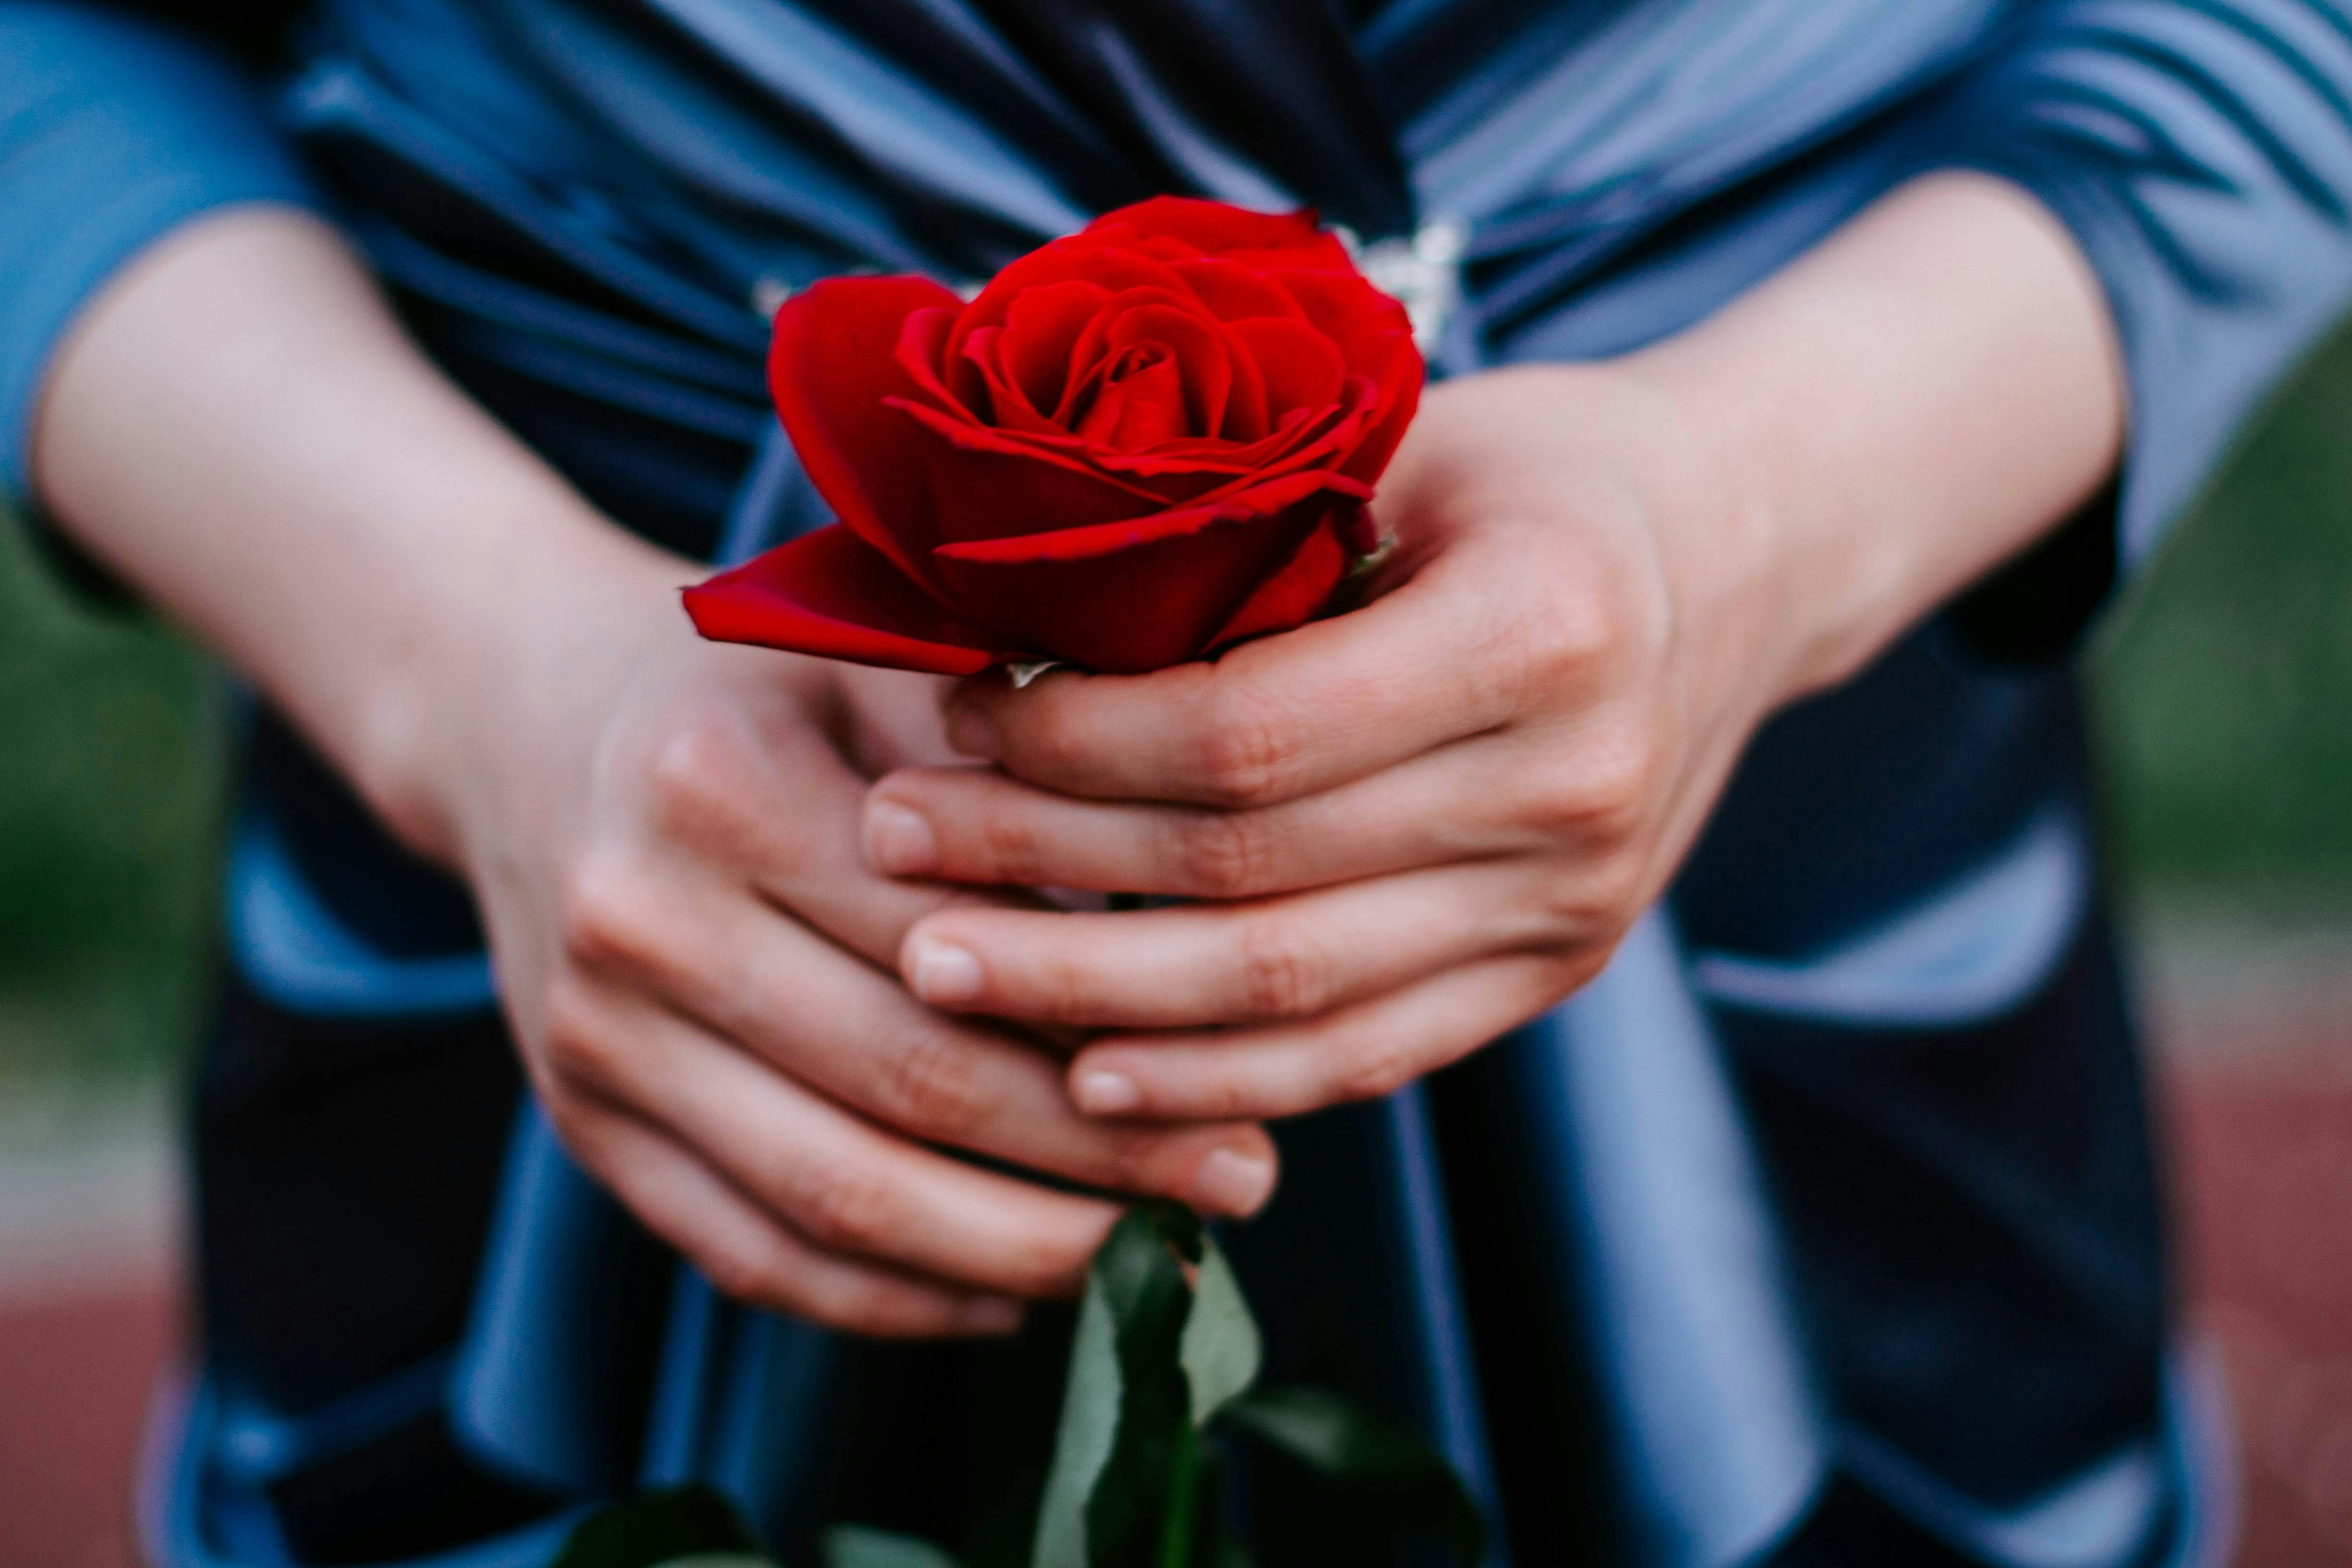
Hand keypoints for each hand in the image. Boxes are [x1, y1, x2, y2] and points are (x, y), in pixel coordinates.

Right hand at [30, 208, 1277, 1339]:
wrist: (521, 714)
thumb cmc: (752, 689)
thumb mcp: (877, 668)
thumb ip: (1018, 771)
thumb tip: (1199, 912)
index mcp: (724, 784)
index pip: (963, 948)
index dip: (1120, 1022)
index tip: (1250, 1065)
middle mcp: (641, 919)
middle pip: (914, 1087)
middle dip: (1100, 1159)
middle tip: (1239, 1182)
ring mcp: (596, 1042)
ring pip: (840, 1203)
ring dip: (1015, 1254)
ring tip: (1147, 1255)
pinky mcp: (583, 1128)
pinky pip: (758, 1257)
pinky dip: (897, 1300)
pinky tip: (1010, 1295)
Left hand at [856, 362, 1794, 1119]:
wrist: (1739, 554)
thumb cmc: (1540, 472)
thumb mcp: (1406, 439)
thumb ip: (1241, 527)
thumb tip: (1005, 614)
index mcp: (1536, 628)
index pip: (1246, 731)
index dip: (1073, 743)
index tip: (949, 718)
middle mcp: (1569, 788)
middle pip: (1248, 878)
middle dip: (1040, 874)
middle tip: (890, 851)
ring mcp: (1572, 905)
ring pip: (1290, 998)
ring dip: (1092, 999)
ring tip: (937, 971)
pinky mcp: (1553, 973)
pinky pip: (1363, 1058)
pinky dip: (1218, 1080)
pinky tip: (1090, 1080)